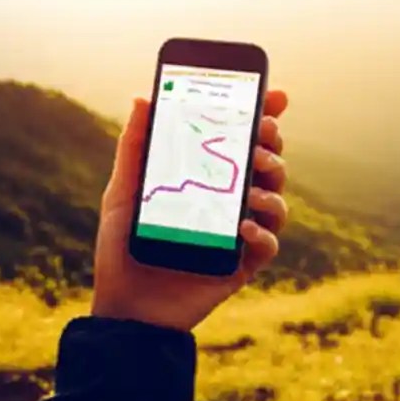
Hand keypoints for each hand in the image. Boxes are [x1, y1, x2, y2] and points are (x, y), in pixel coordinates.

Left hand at [91, 90, 289, 331]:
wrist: (123, 305)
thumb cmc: (123, 247)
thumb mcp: (124, 191)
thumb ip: (135, 147)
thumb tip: (142, 98)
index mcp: (208, 178)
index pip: (243, 140)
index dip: (265, 116)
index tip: (276, 95)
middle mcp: (231, 202)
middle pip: (269, 165)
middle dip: (272, 145)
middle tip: (262, 134)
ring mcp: (240, 234)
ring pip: (276, 201)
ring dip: (271, 187)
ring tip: (248, 187)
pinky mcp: (242, 266)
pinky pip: (268, 245)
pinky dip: (262, 233)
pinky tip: (243, 227)